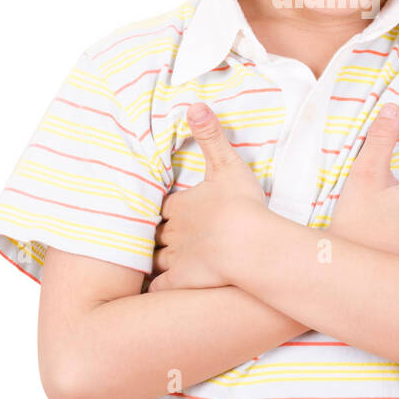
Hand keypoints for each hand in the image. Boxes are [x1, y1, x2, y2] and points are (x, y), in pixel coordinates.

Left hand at [147, 101, 268, 292]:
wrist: (249, 245)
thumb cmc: (241, 205)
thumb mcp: (227, 165)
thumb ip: (211, 136)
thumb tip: (194, 104)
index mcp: (181, 205)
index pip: (162, 207)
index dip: (161, 209)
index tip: (160, 211)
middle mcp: (173, 232)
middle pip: (154, 233)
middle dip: (152, 234)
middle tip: (150, 235)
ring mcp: (176, 259)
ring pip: (154, 260)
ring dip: (152, 260)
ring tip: (148, 263)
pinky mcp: (182, 282)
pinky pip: (159, 289)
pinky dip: (154, 291)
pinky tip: (150, 294)